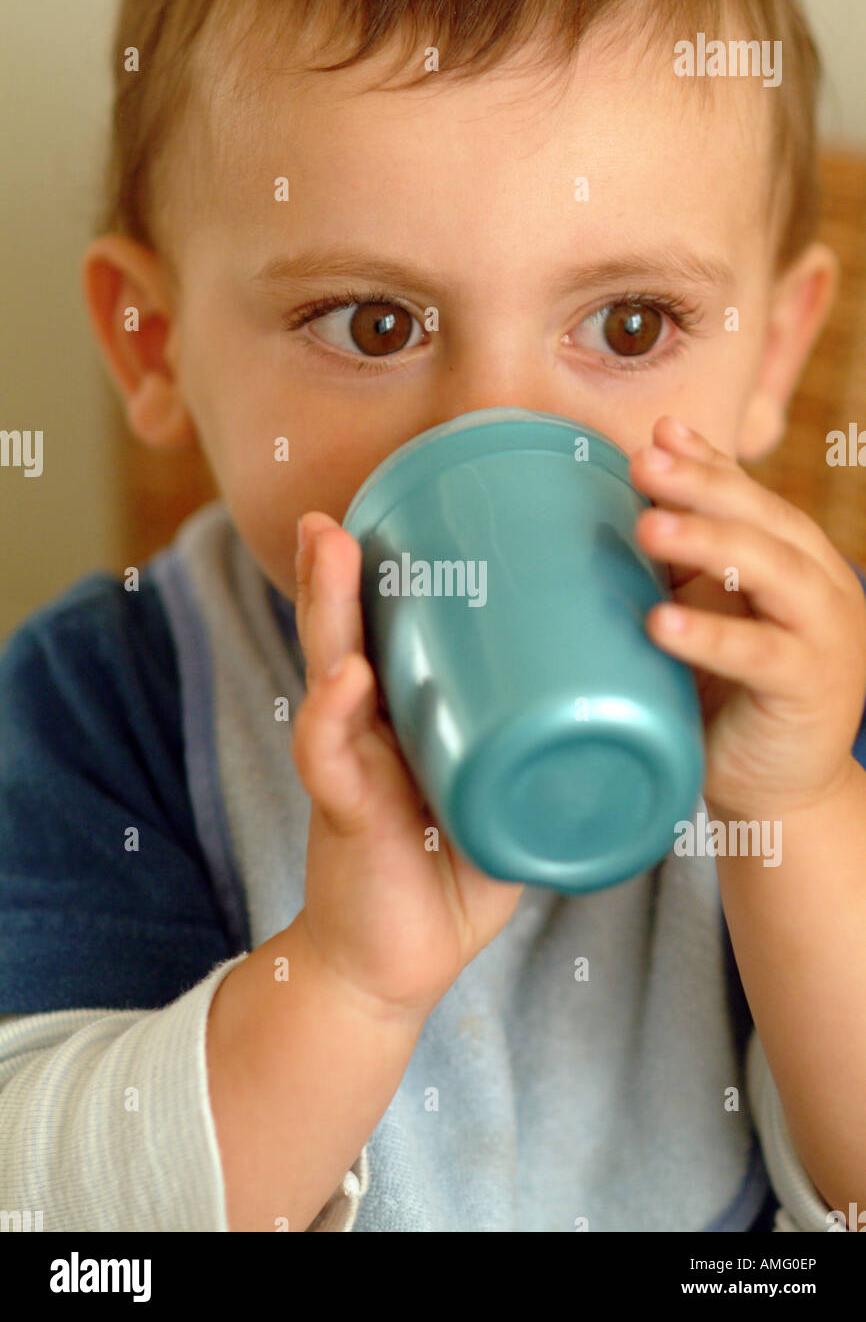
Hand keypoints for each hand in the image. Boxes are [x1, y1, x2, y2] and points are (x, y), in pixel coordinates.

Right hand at [290, 512, 522, 1022]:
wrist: (395, 968)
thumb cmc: (449, 878)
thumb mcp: (502, 799)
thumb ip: (544, 754)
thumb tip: (630, 707)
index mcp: (394, 720)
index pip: (381, 633)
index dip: (382, 575)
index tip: (401, 512)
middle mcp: (361, 732)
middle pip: (345, 634)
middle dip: (340, 572)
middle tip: (342, 515)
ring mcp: (347, 770)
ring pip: (327, 675)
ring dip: (329, 614)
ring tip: (338, 555)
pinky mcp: (344, 818)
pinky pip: (330, 759)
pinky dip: (335, 716)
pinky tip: (347, 678)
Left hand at [629, 416, 865, 818]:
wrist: (776, 791)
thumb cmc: (730, 696)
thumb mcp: (706, 617)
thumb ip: (683, 567)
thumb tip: (628, 503)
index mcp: (798, 561)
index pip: (754, 499)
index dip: (709, 464)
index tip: (657, 435)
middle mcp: (823, 588)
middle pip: (766, 521)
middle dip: (704, 486)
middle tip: (643, 463)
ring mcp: (826, 636)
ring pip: (774, 571)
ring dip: (711, 542)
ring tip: (649, 526)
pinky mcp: (811, 689)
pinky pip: (761, 654)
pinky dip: (711, 635)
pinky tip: (661, 623)